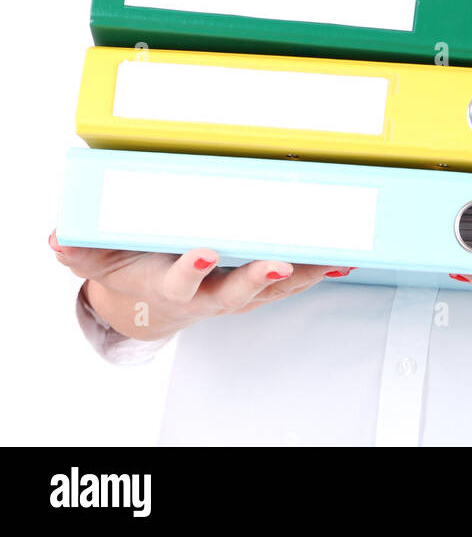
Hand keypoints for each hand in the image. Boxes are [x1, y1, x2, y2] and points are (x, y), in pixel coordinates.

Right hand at [49, 230, 354, 341]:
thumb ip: (82, 250)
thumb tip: (57, 238)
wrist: (153, 303)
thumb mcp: (103, 259)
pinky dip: (317, 272)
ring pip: (272, 290)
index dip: (192, 270)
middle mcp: (208, 295)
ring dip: (300, 276)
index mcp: (171, 286)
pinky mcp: (258, 287)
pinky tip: (344, 258)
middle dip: (255, 280)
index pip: (180, 282)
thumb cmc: (134, 269)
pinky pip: (291, 283)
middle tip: (276, 262)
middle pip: (235, 294)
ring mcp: (236, 293)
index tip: (205, 252)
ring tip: (330, 259)